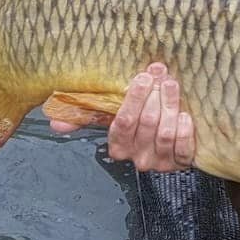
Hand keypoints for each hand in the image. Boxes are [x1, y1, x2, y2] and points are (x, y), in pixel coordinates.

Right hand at [49, 62, 195, 172]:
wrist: (172, 134)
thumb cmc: (139, 118)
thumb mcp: (113, 114)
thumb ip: (86, 114)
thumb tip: (54, 122)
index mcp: (118, 146)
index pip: (123, 123)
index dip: (134, 98)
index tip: (143, 76)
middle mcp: (137, 158)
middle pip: (146, 124)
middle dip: (154, 96)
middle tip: (161, 75)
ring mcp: (160, 162)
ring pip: (164, 134)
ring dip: (169, 106)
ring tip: (172, 85)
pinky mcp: (181, 163)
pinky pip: (183, 149)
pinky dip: (184, 132)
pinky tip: (185, 114)